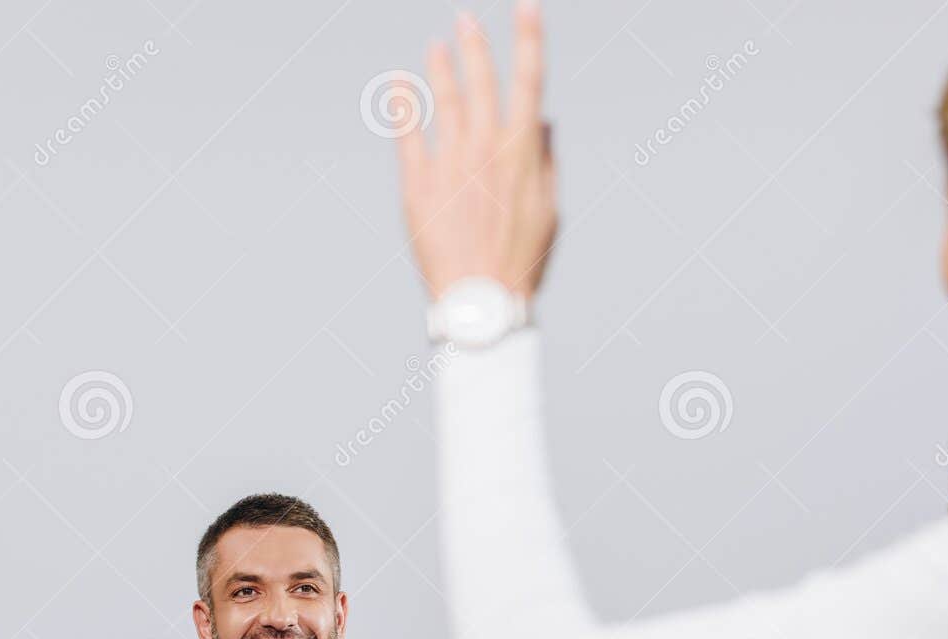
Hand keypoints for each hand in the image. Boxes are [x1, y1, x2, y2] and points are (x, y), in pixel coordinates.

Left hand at [397, 3, 556, 299]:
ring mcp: (450, 163)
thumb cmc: (520, 261)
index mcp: (522, 153)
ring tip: (436, 48)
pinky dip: (403, 105)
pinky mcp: (418, 183)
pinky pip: (409, 134)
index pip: (530, 81)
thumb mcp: (548, 211)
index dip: (530, 39)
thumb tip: (543, 122)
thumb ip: (546, 161)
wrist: (479, 300)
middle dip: (475, 45)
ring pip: (445, 102)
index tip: (527, 7)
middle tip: (466, 20)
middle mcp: (485, 149)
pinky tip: (399, 86)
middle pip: (482, 81)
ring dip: (441, 70)